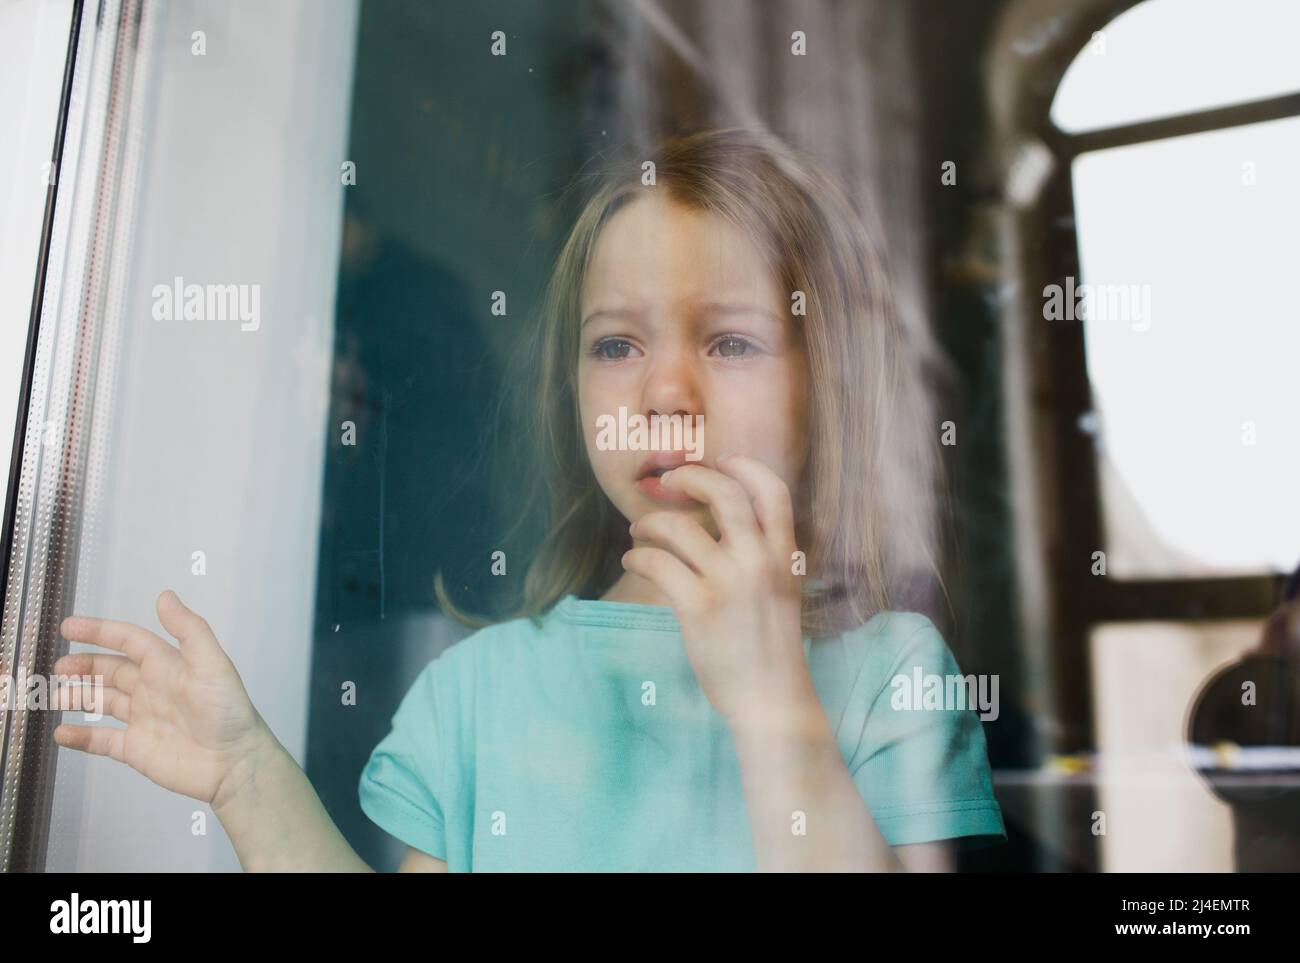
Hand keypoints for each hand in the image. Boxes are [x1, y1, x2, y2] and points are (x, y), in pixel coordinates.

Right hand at [53, 590, 274, 810]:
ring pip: (102, 702)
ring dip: (78, 696)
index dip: (99, 632)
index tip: (68, 627)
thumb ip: (188, 629)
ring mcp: (143, 719)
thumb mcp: (211, 663)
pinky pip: (102, 740)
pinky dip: (81, 736)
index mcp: (168, 665)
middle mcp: (152, 689)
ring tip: (55, 695)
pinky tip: (61, 732)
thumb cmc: (229, 711)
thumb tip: (165, 595)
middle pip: (111, 670)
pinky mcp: (137, 749)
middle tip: (58, 666)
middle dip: (84, 665)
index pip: (128, 640)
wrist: (234, 763)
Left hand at [621, 454, 815, 728]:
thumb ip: (761, 559)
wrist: (772, 700)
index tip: (722, 461)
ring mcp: (728, 582)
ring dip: (650, 523)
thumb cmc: (771, 649)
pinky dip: (638, 557)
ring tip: (639, 532)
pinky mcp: (697, 607)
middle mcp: (758, 561)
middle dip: (691, 477)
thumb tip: (724, 530)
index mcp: (783, 556)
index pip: (773, 492)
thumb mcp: (781, 593)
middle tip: (670, 482)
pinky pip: (657, 563)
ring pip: (679, 527)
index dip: (745, 467)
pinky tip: (633, 562)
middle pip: (724, 493)